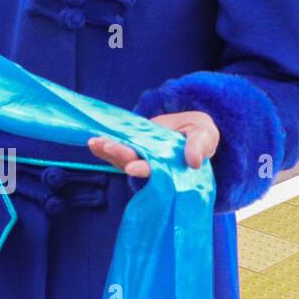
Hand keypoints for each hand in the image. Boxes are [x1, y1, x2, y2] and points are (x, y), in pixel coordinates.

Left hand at [88, 110, 219, 178]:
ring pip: (121, 158)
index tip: (132, 169)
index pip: (156, 171)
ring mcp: (141, 157)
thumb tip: (194, 161)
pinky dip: (104, 146)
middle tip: (105, 145)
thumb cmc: (200, 134)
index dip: (144, 170)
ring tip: (95, 142)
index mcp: (171, 167)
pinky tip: (94, 142)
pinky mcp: (133, 148)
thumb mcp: (205, 135)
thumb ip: (200, 146)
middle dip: (119, 155)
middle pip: (133, 163)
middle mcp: (153, 165)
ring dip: (107, 151)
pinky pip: (117, 149)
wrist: (189, 127)